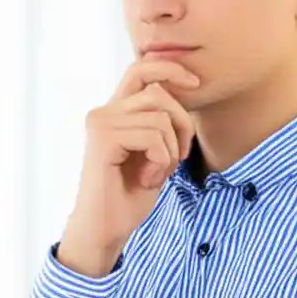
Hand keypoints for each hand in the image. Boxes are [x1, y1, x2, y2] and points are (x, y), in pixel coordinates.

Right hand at [57, 60, 197, 276]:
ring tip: (158, 172)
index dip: (170, 68)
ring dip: (171, 148)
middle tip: (180, 155)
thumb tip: (184, 93)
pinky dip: (162, 160)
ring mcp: (100, 123)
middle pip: (158, 92)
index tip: (196, 83)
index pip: (140, 69)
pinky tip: (148, 178)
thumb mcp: (154, 152)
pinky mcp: (103, 139)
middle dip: (182, 123)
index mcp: (113, 112)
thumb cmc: (128, 195)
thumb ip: (161, 123)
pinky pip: (153, 136)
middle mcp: (102, 112)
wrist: (104, 229)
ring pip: (159, 116)